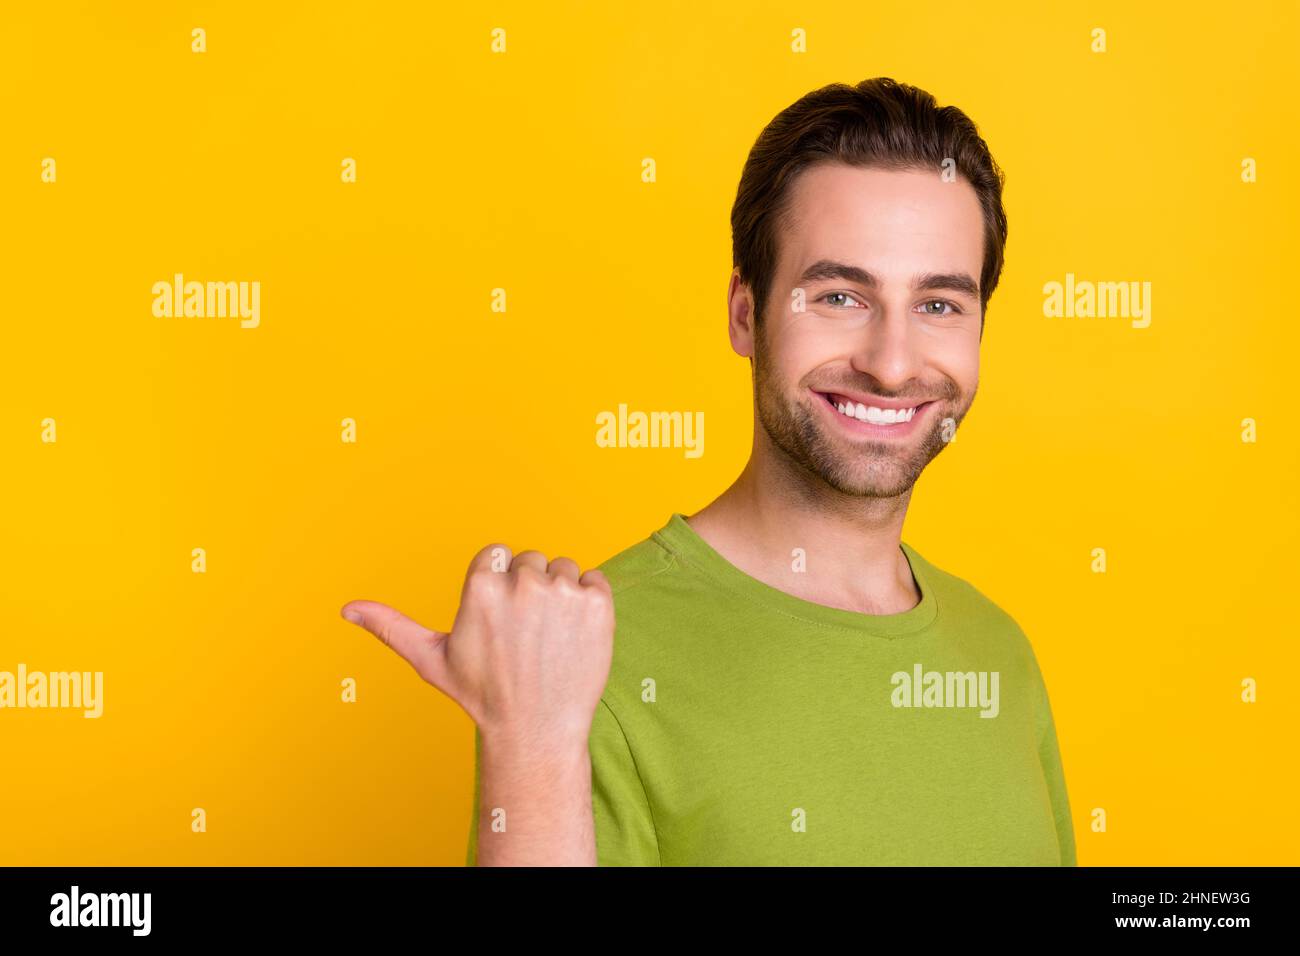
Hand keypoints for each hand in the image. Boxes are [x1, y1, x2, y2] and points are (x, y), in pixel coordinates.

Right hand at [340, 544, 614, 746]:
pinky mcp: (598, 605)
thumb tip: (347, 609)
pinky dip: (590, 605)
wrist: (536, 731)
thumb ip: (392, 626)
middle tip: (523, 637)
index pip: (497, 554)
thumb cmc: (481, 695)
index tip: (499, 620)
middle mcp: (522, 584)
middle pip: (530, 560)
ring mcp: (563, 593)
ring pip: (563, 568)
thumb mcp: (431, 659)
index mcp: (481, 587)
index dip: (498, 585)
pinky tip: (573, 638)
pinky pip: (595, 581)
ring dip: (560, 596)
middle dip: (528, 590)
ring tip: (548, 639)